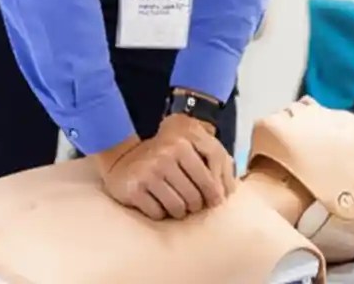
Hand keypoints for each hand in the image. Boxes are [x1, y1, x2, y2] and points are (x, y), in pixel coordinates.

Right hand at [94, 114, 236, 220]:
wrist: (121, 160)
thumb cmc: (165, 157)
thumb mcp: (190, 146)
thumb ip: (215, 158)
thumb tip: (231, 189)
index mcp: (184, 140)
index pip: (213, 173)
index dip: (218, 191)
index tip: (215, 199)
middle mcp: (166, 153)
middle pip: (197, 196)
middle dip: (198, 204)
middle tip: (193, 203)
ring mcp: (149, 170)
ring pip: (179, 208)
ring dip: (180, 211)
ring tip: (176, 202)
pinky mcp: (134, 188)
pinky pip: (158, 213)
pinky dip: (160, 213)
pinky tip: (157, 203)